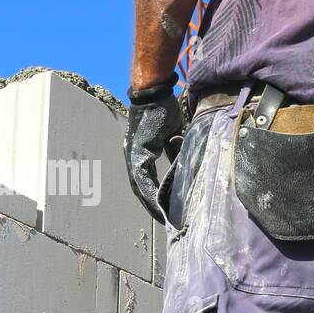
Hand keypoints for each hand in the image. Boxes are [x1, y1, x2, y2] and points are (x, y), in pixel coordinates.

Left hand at [124, 80, 182, 221]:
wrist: (154, 91)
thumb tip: (181, 165)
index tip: (163, 211)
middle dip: (151, 206)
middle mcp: (132, 156)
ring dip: (150, 203)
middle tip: (163, 221)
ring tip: (162, 217)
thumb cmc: (162, 109)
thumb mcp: (170, 135)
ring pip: (139, 186)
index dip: (152, 197)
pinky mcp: (138, 151)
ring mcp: (133, 154)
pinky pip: (142, 176)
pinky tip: (158, 203)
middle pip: (139, 188)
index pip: (144, 181)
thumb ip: (173, 151)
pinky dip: (150, 191)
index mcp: (139, 153)